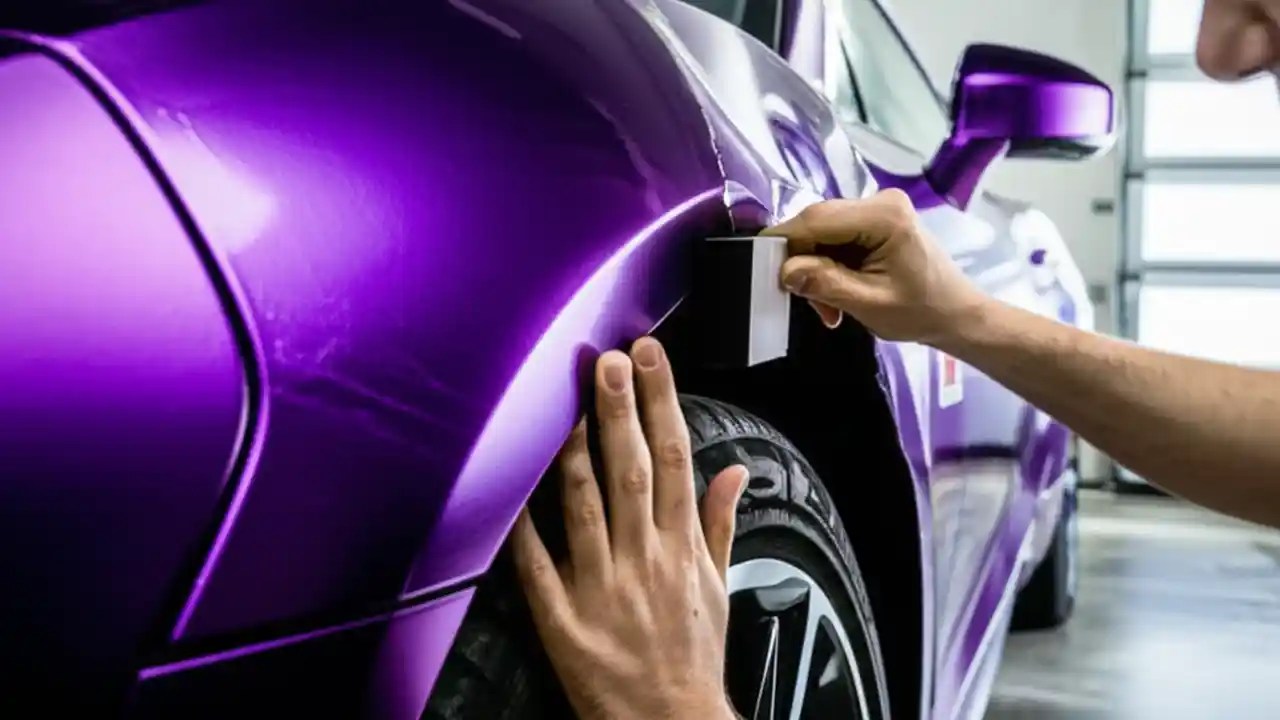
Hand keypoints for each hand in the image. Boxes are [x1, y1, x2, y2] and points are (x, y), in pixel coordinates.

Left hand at [511, 337, 748, 719]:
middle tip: (608, 360)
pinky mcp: (563, 620)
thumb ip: (718, 523)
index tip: (651, 360)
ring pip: (584, 506)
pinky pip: (537, 565)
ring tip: (564, 404)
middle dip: (621, 411)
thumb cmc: (692, 653)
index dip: (663, 404)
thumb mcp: (719, 586)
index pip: (676, 459)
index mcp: (682, 548)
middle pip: (633, 472)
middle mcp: (645, 561)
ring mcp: (602, 589)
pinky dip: (524, 526)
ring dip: (574, 452)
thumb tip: (733, 472)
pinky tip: (510, 487)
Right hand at [763, 189, 989, 346]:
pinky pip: (834, 237)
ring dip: (816, 270)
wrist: (955, 313)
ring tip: (829, 307)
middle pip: (816, 223)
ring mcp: (877, 208)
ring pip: (821, 232)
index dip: (784, 243)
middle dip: (804, 263)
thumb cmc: (920, 312)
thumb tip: (784, 271)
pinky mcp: (873, 220)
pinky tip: (837, 292)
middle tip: (810, 304)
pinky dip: (828, 266)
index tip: (764, 272)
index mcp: (884, 216)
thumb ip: (825, 284)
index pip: (816, 219)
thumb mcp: (869, 304)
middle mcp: (879, 201)